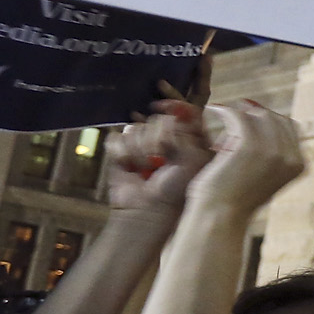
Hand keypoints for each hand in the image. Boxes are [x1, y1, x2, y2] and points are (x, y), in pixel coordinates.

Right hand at [105, 105, 213, 219]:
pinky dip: (123, 154)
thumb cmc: (177, 188)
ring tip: (146, 169)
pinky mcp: (122, 150)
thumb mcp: (195, 158)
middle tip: (160, 162)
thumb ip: (191, 132)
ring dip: (140, 151)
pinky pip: (118, 138)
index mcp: (187, 137)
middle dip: (156, 141)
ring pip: (136, 128)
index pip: (181, 110)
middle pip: (156, 119)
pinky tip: (130, 167)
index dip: (172, 104)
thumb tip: (178, 110)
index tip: (162, 104)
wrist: (147, 210)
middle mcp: (164, 136)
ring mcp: (142, 142)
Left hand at [184, 102, 306, 217]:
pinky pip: (238, 117)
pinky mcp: (249, 146)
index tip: (250, 117)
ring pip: (258, 115)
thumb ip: (270, 154)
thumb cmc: (235, 200)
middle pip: (276, 118)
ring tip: (222, 112)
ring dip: (239, 112)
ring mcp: (272, 151)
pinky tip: (214, 110)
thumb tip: (259, 117)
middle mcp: (291, 157)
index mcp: (299, 165)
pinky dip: (225, 111)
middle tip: (235, 113)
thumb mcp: (264, 177)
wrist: (221, 217)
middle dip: (255, 114)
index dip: (270, 119)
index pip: (291, 127)